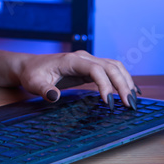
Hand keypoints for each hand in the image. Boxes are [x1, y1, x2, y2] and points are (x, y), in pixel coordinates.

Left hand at [14, 49, 138, 108]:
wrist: (30, 66)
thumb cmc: (32, 74)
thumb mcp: (33, 83)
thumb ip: (43, 90)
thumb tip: (53, 97)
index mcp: (72, 60)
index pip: (96, 69)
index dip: (105, 85)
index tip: (109, 103)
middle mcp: (84, 58)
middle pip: (111, 67)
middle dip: (123, 85)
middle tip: (129, 105)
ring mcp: (89, 61)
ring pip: (115, 67)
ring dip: (126, 82)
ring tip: (133, 101)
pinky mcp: (91, 68)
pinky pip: (111, 71)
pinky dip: (123, 79)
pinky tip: (131, 91)